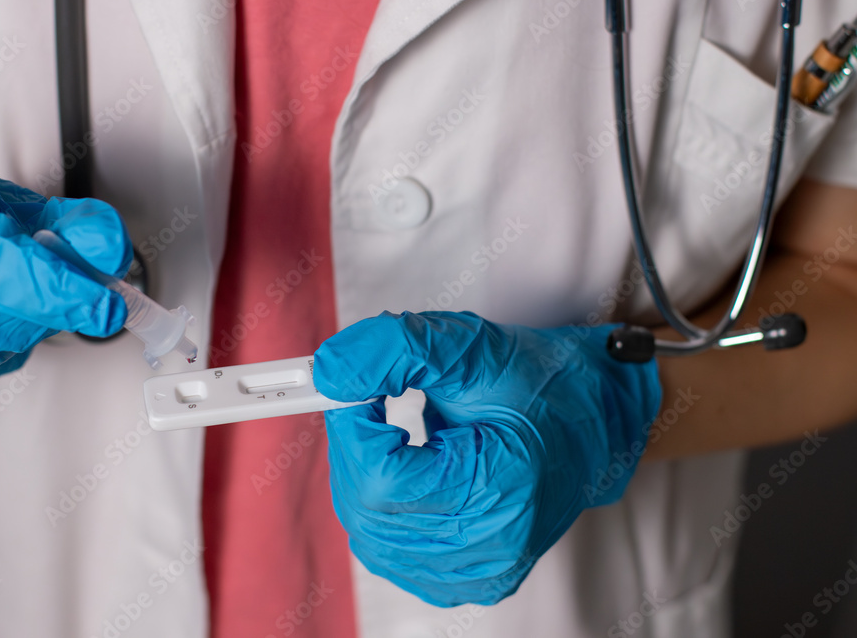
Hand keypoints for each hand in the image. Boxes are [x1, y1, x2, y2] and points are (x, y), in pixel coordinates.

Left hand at [314, 311, 661, 606]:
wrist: (594, 422)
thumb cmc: (545, 386)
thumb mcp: (471, 347)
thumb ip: (394, 351)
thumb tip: (330, 370)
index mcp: (502, 492)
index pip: (381, 478)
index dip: (352, 426)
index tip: (354, 384)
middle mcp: (492, 548)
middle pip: (368, 508)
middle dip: (354, 446)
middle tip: (368, 400)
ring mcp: (478, 572)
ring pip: (369, 531)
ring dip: (362, 473)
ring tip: (392, 432)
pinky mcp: (467, 579)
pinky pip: (388, 549)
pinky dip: (378, 504)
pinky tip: (403, 470)